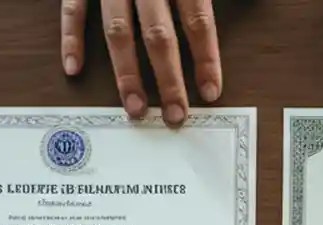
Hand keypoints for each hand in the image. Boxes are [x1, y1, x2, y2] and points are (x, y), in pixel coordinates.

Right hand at [61, 0, 221, 126]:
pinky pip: (72, 9)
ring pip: (117, 30)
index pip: (197, 20)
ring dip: (127, 73)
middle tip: (175, 116)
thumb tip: (250, 5)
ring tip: (134, 108)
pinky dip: (71, 38)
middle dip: (168, 79)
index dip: (206, 58)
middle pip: (159, 34)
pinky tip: (74, 69)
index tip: (210, 93)